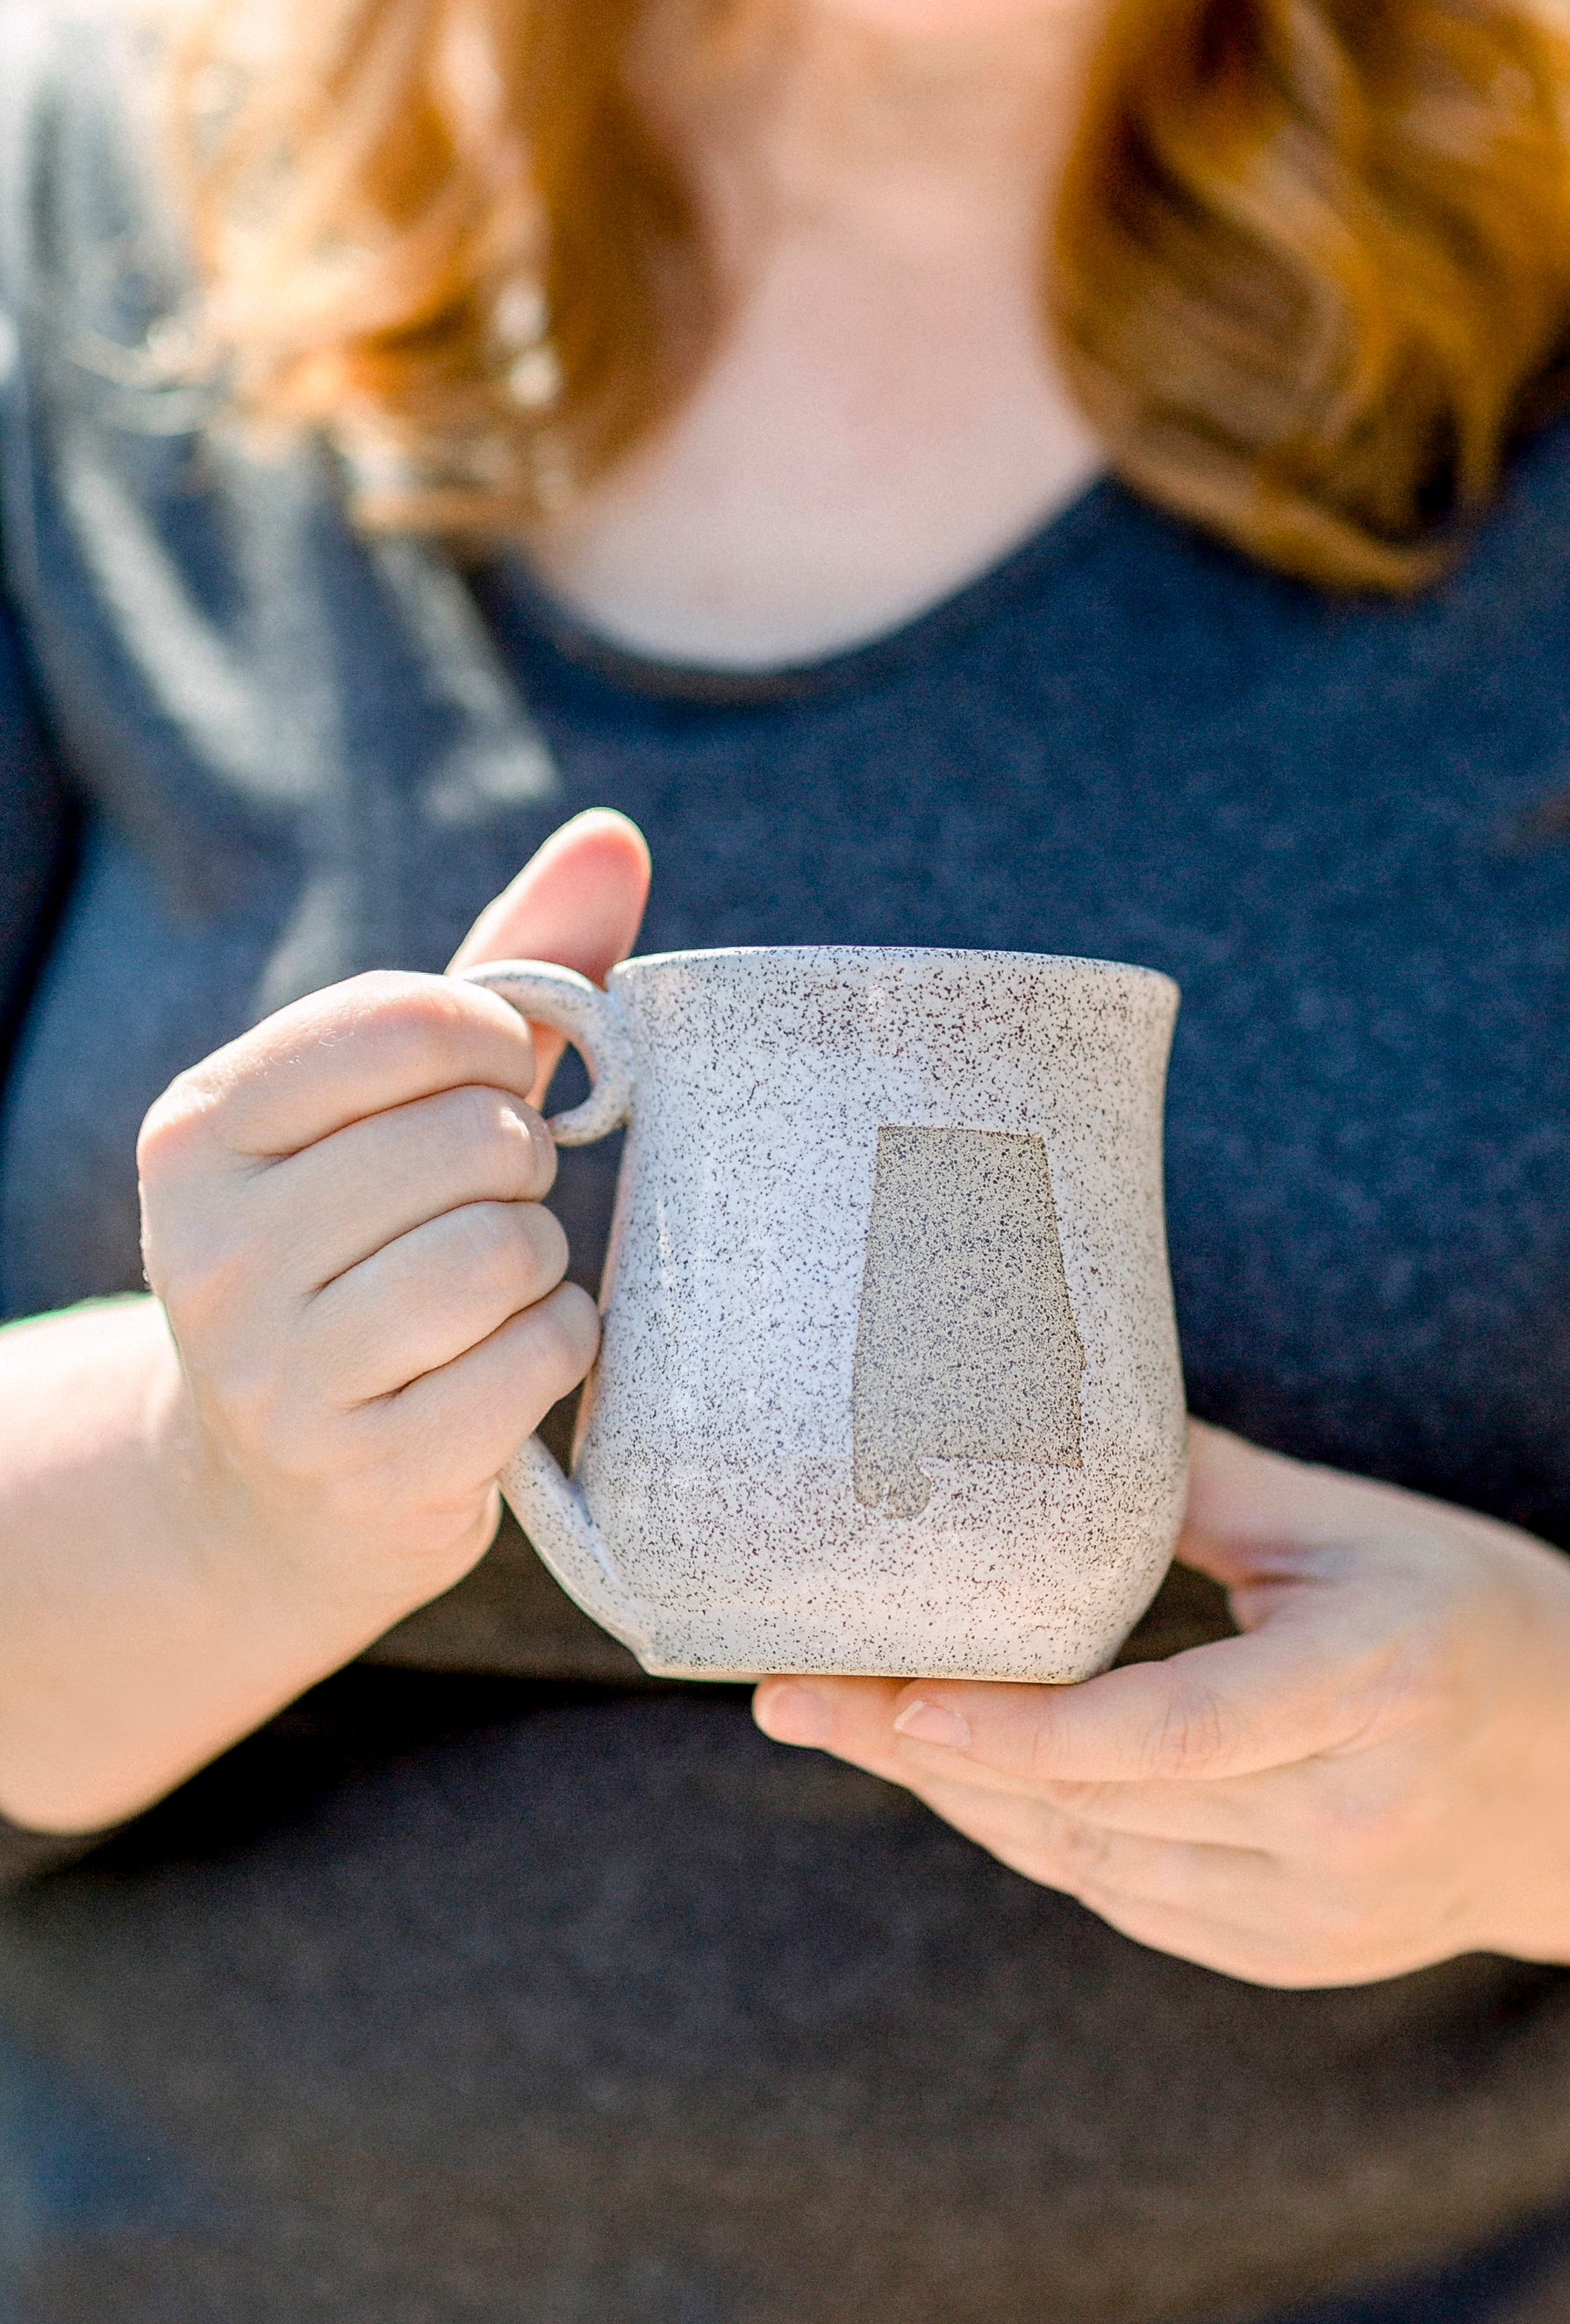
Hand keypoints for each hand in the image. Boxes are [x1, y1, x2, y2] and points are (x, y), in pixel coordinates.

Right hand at [135, 808, 650, 1634]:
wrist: (275, 1487)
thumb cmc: (372, 1246)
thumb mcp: (408, 1103)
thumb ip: (509, 967)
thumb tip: (615, 835)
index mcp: (200, 1126)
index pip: (406, 1017)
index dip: (496, 1041)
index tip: (491, 1083)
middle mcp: (206, 1245)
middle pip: (470, 1137)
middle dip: (520, 1165)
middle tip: (490, 1203)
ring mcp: (272, 1372)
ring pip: (503, 1250)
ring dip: (541, 1264)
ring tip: (494, 1285)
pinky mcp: (358, 1471)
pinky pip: (533, 1362)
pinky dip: (557, 1351)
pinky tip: (505, 1362)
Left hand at [752, 1422, 1569, 1987]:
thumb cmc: (1483, 1616)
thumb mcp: (1367, 1524)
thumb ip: (1207, 1488)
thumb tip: (1050, 1403)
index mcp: (1375, 1692)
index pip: (1157, 1736)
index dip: (1007, 1728)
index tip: (882, 1692)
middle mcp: (1349, 1825)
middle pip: (1088, 1806)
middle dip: (924, 1751)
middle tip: (788, 1696)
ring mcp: (1322, 1914)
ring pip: (1086, 1862)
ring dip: (961, 1794)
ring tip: (844, 1720)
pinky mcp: (1294, 1957)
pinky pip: (1124, 1897)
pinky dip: (1038, 1831)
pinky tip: (966, 1771)